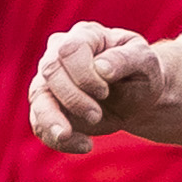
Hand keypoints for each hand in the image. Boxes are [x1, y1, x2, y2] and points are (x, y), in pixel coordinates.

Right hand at [30, 21, 166, 152]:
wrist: (138, 98)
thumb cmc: (141, 73)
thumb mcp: (144, 62)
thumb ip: (126, 59)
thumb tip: (101, 68)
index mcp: (85, 36)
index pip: (69, 50)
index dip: (84, 75)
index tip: (105, 91)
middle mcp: (59, 54)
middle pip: (50, 72)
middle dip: (73, 98)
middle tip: (96, 115)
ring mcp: (50, 81)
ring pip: (37, 99)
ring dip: (54, 122)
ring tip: (77, 141)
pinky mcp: (48, 108)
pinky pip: (40, 125)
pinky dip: (59, 140)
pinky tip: (85, 145)